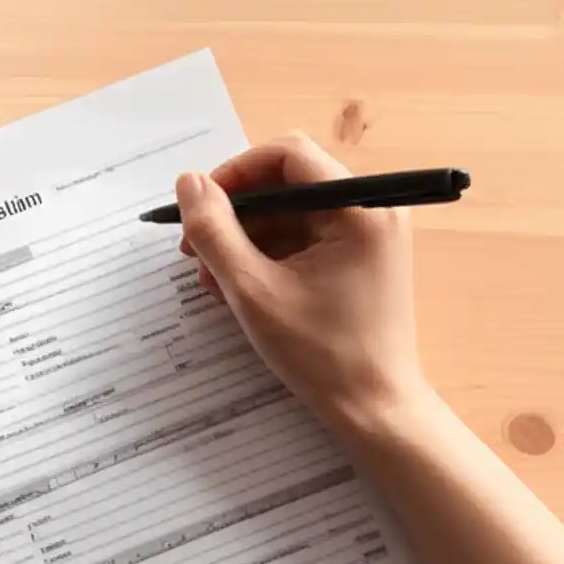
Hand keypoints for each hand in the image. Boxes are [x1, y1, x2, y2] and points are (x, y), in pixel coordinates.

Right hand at [177, 132, 427, 427]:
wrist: (374, 409)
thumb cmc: (321, 354)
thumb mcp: (252, 290)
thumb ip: (215, 231)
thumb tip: (189, 182)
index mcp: (358, 208)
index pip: (288, 154)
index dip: (236, 172)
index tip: (200, 207)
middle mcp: (371, 209)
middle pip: (287, 182)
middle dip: (235, 212)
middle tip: (195, 249)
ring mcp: (367, 234)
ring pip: (290, 212)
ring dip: (245, 237)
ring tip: (212, 278)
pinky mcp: (358, 257)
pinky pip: (303, 236)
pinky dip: (266, 254)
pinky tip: (238, 285)